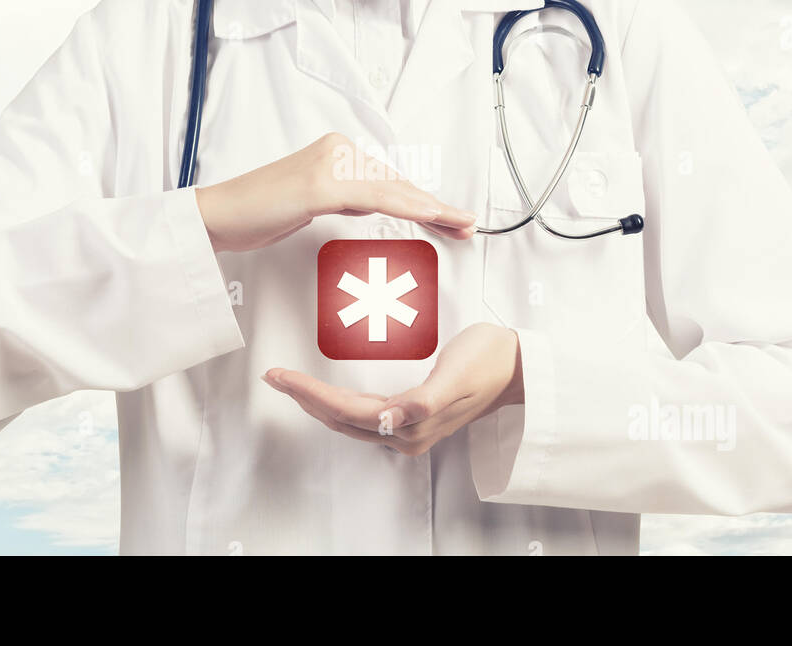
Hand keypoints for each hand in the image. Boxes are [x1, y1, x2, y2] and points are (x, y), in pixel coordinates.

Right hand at [194, 132, 476, 252]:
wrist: (218, 216)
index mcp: (336, 152)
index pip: (389, 180)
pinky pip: (372, 198)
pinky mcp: (320, 184)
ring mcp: (329, 164)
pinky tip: (430, 216)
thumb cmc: (259, 213)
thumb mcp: (312, 202)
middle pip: (397, 183)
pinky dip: (406, 207)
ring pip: (392, 190)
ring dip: (431, 209)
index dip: (424, 200)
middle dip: (436, 207)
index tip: (450, 217)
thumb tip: (375, 203)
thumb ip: (345, 197)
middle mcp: (337, 150)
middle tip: (468, 223)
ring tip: (459, 224)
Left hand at [261, 323, 523, 455]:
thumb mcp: (457, 373)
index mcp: (411, 424)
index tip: (281, 376)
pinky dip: (336, 402)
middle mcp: (406, 432)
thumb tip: (397, 417)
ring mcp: (408, 427)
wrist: (517, 364)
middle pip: (340, 419)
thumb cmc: (489, 359)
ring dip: (316, 402)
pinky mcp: (412, 416)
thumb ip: (426, 398)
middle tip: (274, 376)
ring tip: (290, 382)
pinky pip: (362, 415)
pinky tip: (326, 393)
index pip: (346, 412)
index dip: (310, 395)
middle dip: (304, 398)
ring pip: (348, 419)